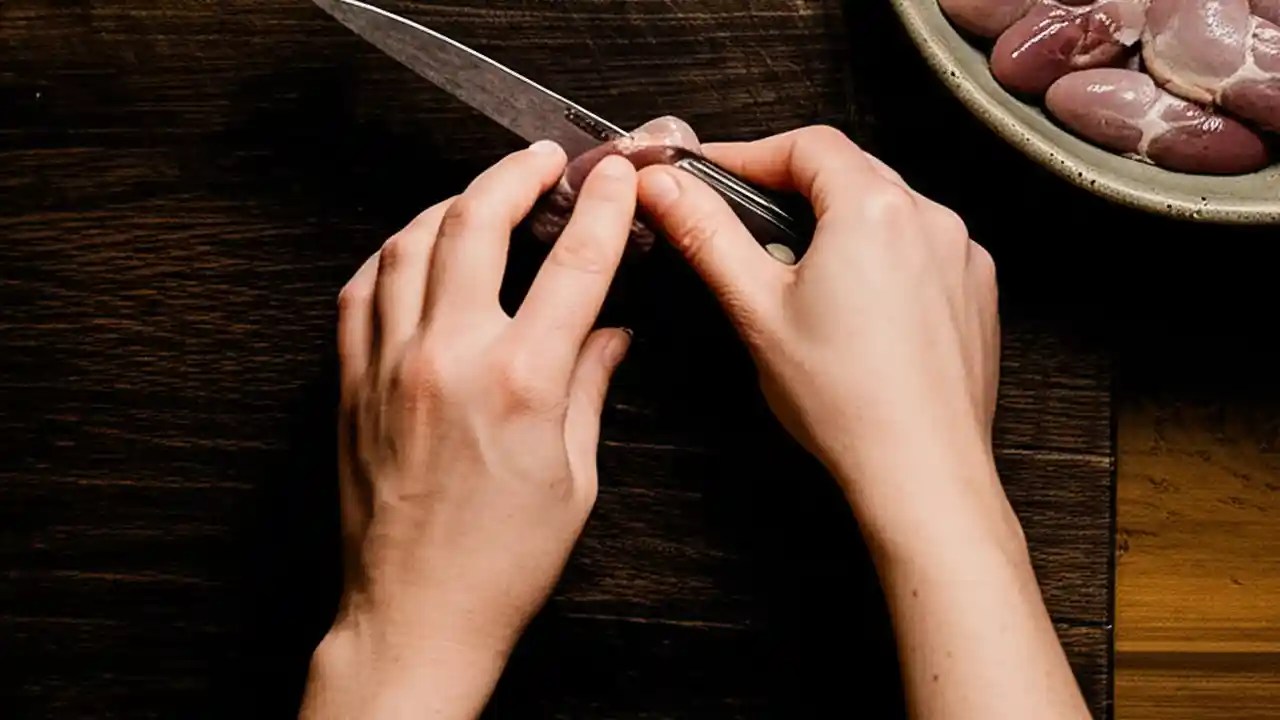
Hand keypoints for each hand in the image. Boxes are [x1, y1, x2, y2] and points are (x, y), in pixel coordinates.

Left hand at [300, 141, 637, 719]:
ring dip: (451, 204)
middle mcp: (449, 359)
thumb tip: (611, 334)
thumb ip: (591, 389)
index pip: (574, 263)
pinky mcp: (351, 384)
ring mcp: (390, 366)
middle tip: (542, 160)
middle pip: (476, 224)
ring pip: (410, 243)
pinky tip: (414, 252)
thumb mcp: (575, 479)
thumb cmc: (499, 565)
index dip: (603, 206)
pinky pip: (360, 291)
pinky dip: (391, 256)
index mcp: (522, 383)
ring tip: (481, 199)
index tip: (614, 178)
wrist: (415, 617)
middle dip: (515, 174)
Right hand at [637, 127, 1089, 719]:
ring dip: (837, 221)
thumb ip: (706, 234)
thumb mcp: (756, 309)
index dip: (749, 153)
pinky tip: (852, 305)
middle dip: (790, 186)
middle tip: (742, 221)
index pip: (804, 144)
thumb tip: (662, 184)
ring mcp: (961, 254)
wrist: (923, 475)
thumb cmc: (845, 402)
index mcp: (874, 208)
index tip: (710, 175)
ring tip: (795, 272)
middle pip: (848, 171)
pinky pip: (920, 247)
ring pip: (886, 209)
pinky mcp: (975, 291)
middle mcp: (930, 217)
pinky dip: (880, 255)